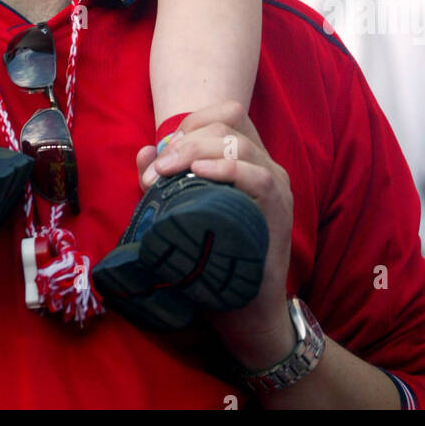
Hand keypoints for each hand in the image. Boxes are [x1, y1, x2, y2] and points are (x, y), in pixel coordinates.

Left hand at [139, 102, 294, 368]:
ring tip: (169, 172)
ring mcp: (276, 186)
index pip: (226, 115)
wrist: (247, 310)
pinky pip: (259, 177)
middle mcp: (266, 164)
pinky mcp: (279, 211)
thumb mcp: (184, 210)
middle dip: (186, 139)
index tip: (164, 152)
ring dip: (196, 151)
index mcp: (247, 159)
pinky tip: (200, 174)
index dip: (192, 124)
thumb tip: (146, 151)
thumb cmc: (215, 257)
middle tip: (159, 169)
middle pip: (228, 124)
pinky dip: (227, 169)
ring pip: (240, 145)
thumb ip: (165, 180)